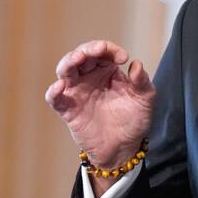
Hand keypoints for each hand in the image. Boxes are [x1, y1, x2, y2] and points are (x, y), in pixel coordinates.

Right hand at [46, 40, 154, 168]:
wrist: (124, 148)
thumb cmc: (133, 120)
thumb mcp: (144, 99)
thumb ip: (142, 82)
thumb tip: (136, 64)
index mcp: (107, 70)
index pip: (103, 52)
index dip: (111, 49)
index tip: (123, 58)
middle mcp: (89, 77)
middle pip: (81, 55)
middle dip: (89, 49)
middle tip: (99, 49)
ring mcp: (77, 92)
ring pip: (65, 70)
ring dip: (70, 60)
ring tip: (79, 57)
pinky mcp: (68, 110)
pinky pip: (55, 99)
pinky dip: (54, 91)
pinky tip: (60, 87)